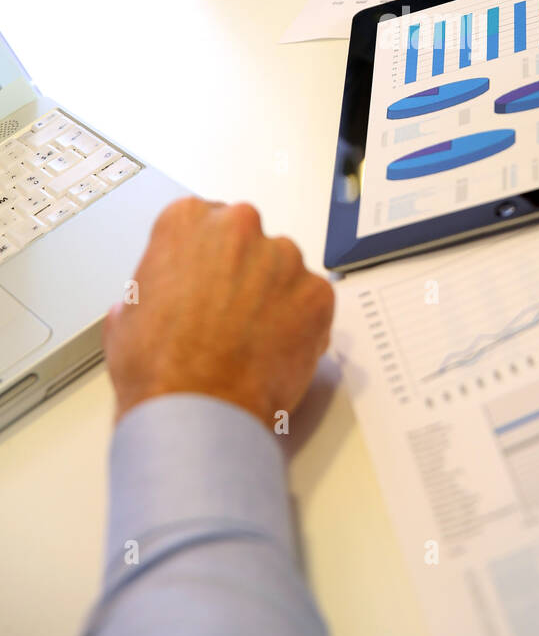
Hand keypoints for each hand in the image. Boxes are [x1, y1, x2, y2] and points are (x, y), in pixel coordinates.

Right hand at [103, 198, 333, 428]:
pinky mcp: (317, 293)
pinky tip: (276, 348)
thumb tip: (148, 300)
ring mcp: (283, 258)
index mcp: (188, 220)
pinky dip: (300, 320)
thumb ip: (149, 288)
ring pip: (283, 268)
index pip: (204, 220)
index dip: (204, 257)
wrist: (197, 415)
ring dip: (273, 294)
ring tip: (251, 337)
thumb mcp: (125, 317)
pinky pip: (311, 299)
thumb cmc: (159, 371)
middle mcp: (239, 226)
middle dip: (242, 270)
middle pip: (247, 238)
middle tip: (227, 312)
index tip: (205, 278)